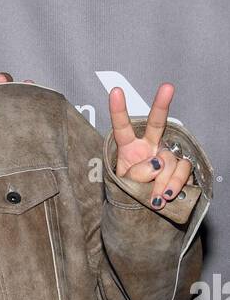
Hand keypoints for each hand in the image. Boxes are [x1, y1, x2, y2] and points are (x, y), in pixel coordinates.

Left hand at [109, 82, 192, 207]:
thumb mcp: (124, 186)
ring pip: (169, 159)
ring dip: (162, 181)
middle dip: (161, 104)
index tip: (115, 92)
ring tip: (155, 197)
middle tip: (167, 87)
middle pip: (156, 123)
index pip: (122, 128)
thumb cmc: (130, 195)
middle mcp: (149, 147)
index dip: (118, 110)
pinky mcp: (181, 167)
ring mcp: (166, 156)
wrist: (144, 212)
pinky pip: (183, 169)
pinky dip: (175, 183)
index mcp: (129, 149)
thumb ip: (136, 174)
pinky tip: (167, 194)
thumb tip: (157, 163)